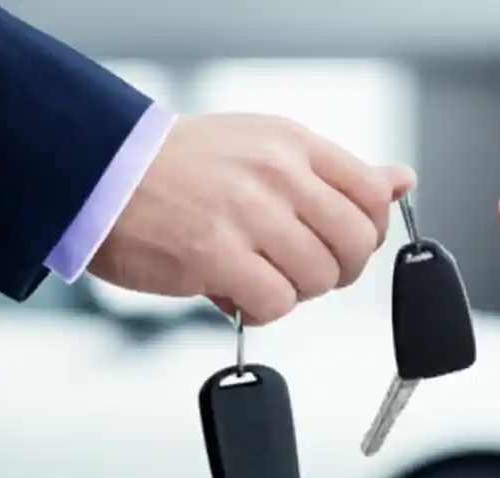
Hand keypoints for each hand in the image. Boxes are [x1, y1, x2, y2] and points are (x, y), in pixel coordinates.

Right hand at [89, 113, 416, 324]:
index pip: (372, 194)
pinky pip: (275, 304)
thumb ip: (334, 171)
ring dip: (292, 291)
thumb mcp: (263, 147)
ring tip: (256, 276)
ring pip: (317, 279)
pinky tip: (235, 292)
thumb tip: (400, 180)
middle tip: (300, 270)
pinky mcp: (215, 255)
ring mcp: (247, 214)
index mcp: (291, 144)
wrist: (99, 172)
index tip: (341, 244)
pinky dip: (261, 310)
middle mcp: (276, 173)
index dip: (367, 232)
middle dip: (336, 270)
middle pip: (355, 244)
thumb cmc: (176, 166)